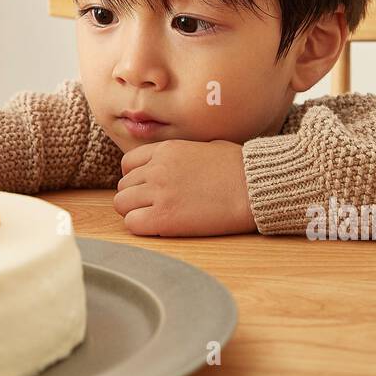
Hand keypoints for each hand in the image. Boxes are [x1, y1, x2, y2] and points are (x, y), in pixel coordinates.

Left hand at [114, 138, 255, 237]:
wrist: (254, 186)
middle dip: (136, 199)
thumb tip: (178, 163)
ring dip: (136, 213)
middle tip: (156, 208)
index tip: (149, 189)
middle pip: (123, 187)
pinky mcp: (163, 217)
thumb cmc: (239, 167)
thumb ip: (181, 155)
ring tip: (158, 218)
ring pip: (122, 205)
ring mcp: (158, 192)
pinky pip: (132, 224)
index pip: (128, 165)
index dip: (136, 179)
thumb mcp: (205, 147)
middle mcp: (156, 168)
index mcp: (165, 150)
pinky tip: (161, 228)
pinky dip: (142, 228)